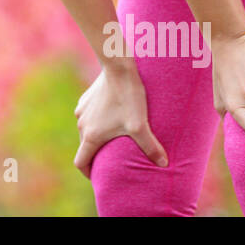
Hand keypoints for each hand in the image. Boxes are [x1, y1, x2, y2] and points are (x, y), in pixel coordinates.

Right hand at [73, 65, 167, 179]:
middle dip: (96, 153)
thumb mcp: (141, 125)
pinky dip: (97, 119)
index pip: (80, 162)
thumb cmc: (128, 98)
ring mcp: (82, 110)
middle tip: (111, 157)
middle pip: (85, 146)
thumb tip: (164, 164)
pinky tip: (112, 114)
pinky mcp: (86, 99)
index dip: (88, 172)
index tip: (97, 176)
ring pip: (86, 129)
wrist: (118, 68)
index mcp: (91, 136)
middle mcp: (82, 125)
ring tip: (114, 134)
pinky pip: (89, 114)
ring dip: (97, 135)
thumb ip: (151, 147)